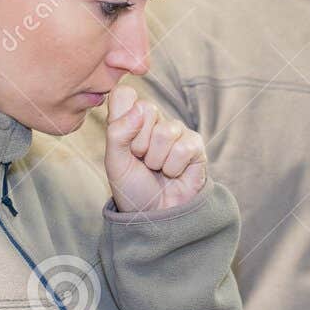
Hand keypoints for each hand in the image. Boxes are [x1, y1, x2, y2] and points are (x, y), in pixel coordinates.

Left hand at [104, 86, 207, 214]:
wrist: (155, 215)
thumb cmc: (133, 187)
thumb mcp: (114, 162)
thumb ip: (118, 132)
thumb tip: (140, 108)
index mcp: (129, 119)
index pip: (124, 95)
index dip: (120, 118)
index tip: (122, 142)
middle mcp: (153, 120)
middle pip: (145, 109)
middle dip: (139, 143)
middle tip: (141, 160)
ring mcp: (176, 131)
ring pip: (165, 132)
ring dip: (157, 160)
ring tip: (157, 169)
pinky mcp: (195, 144)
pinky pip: (183, 147)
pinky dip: (174, 168)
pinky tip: (174, 173)